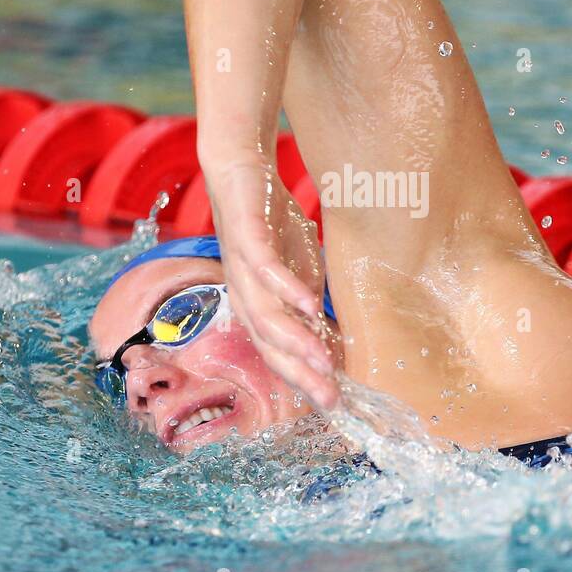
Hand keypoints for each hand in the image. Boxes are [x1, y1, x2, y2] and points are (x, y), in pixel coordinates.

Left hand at [202, 154, 339, 409]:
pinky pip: (264, 268)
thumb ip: (308, 302)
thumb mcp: (299, 268)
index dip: (301, 378)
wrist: (241, 169)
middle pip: (267, 344)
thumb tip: (331, 335)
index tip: (331, 402)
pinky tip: (309, 303)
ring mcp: (241, 267)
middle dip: (298, 373)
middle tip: (329, 397)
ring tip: (321, 360)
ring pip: (264, 315)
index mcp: (257, 304)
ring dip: (293, 340)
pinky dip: (286, 288)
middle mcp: (244, 293)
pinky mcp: (246, 236)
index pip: (276, 352)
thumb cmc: (272, 223)